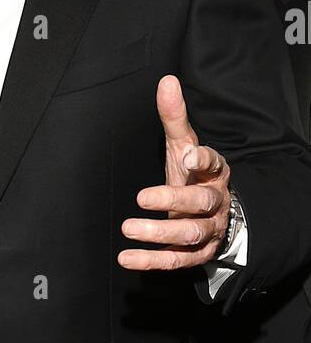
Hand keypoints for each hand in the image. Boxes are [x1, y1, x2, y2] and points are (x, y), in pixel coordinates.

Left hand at [119, 75, 230, 270]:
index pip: (215, 164)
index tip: (189, 157)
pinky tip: (126, 258)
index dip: (204, 161)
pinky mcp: (197, 254)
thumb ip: (174, 118)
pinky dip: (152, 261)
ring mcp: (209, 231)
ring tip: (128, 227)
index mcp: (214, 174)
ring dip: (160, 233)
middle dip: (174, 201)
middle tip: (142, 197)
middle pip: (202, 203)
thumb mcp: (183, 146)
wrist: (215, 215)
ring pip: (191, 234)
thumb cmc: (193, 176)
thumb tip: (167, 81)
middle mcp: (215, 203)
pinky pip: (177, 260)